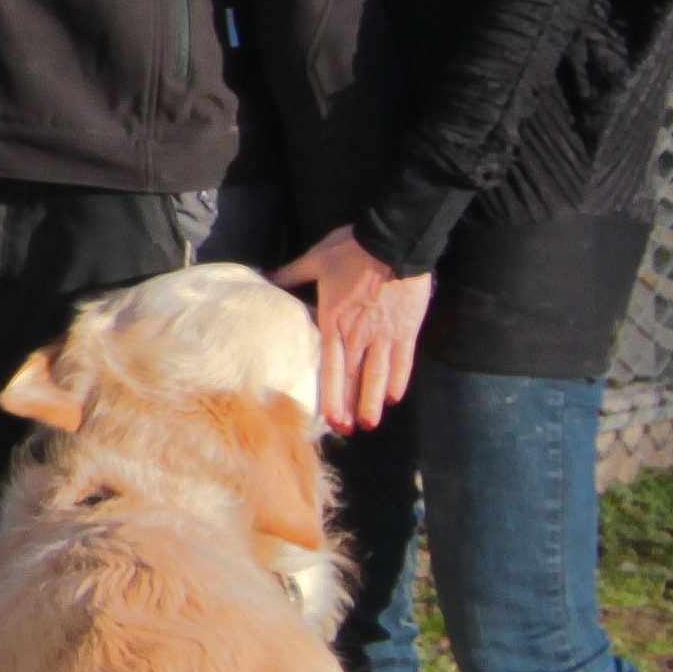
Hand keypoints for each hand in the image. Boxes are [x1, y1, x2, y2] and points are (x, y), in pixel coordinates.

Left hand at [272, 225, 432, 434]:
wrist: (393, 241)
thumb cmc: (352, 249)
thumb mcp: (315, 259)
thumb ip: (290, 274)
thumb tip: (265, 276)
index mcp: (333, 322)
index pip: (329, 367)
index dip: (329, 394)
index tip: (328, 417)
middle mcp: (359, 335)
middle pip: (353, 378)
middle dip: (350, 406)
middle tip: (348, 430)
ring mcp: (385, 334)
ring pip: (378, 375)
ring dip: (373, 401)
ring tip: (370, 423)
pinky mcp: (407, 329)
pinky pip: (403, 360)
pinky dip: (399, 379)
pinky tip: (394, 397)